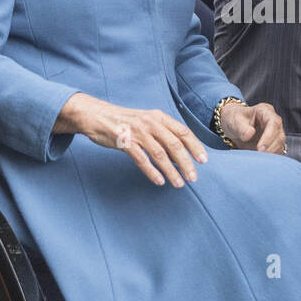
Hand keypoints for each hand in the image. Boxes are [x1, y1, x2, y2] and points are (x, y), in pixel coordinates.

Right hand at [57, 93, 207, 187]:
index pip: (183, 132)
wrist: (97, 116)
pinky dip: (152, 172)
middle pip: (174, 144)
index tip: (203, 161)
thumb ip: (163, 133)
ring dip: (171, 171)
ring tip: (179, 184)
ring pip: (160, 154)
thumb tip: (181, 153)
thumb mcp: (147, 121)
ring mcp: (137, 132)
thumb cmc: (125, 122)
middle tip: (193, 178)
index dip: (195, 147)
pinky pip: (141, 159)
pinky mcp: (124, 142)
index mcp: (159, 117)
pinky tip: (159, 181)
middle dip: (186, 163)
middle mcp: (150, 123)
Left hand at [218, 100, 286, 153]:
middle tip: (258, 156)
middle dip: (270, 147)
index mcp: (265, 111)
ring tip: (258, 159)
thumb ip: (241, 127)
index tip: (260, 148)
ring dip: (271, 153)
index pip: (274, 123)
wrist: (233, 125)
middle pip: (279, 135)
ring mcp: (275, 131)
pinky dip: (270, 156)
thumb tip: (250, 134)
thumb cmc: (234, 119)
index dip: (269, 136)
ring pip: (280, 144)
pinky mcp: (274, 142)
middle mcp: (273, 120)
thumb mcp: (234, 121)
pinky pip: (277, 150)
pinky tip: (261, 159)